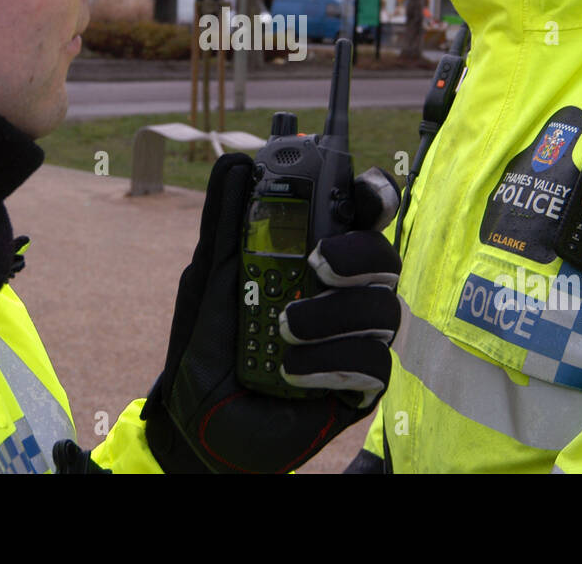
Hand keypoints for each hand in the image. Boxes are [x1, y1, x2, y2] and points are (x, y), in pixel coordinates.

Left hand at [141, 153, 400, 472]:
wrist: (195, 419)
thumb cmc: (206, 344)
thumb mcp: (209, 276)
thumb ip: (225, 221)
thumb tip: (237, 162)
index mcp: (317, 256)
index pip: (364, 214)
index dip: (375, 194)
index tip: (360, 191)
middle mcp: (345, 293)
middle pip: (385, 257)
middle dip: (359, 254)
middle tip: (317, 261)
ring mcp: (356, 338)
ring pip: (385, 308)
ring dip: (332, 313)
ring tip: (283, 328)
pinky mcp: (360, 386)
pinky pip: (375, 364)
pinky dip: (330, 361)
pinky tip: (292, 370)